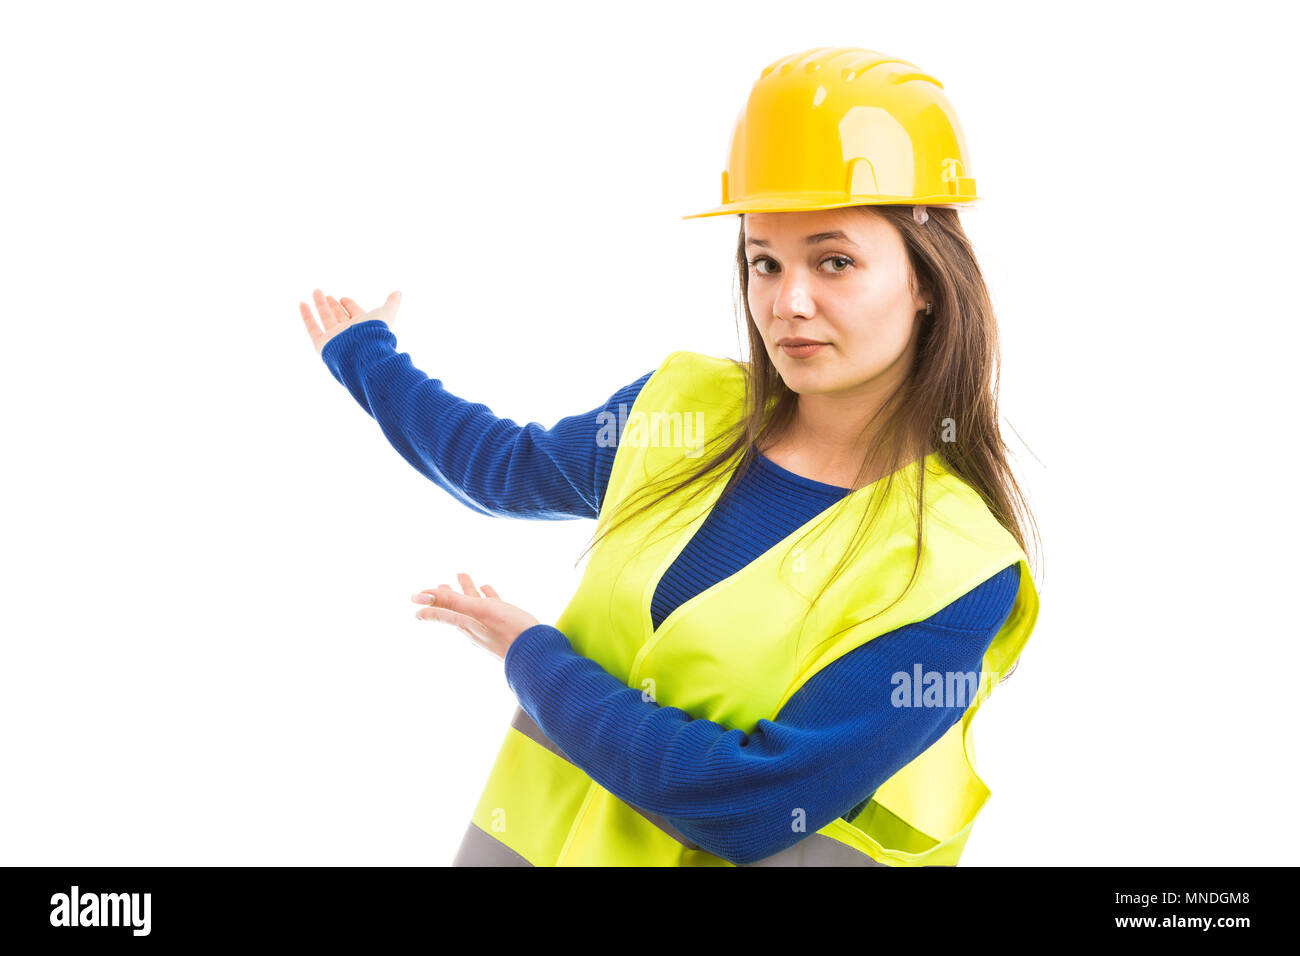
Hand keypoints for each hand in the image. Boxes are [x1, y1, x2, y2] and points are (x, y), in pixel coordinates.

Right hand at [299, 288, 401, 354]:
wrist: (363, 353)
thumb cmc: (376, 333)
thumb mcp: (387, 314)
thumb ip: (392, 303)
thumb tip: (398, 293)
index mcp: (364, 327)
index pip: (355, 313)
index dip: (349, 305)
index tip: (343, 298)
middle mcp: (349, 332)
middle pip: (339, 316)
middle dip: (333, 305)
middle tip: (326, 294)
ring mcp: (335, 337)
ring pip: (326, 318)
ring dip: (321, 304)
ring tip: (316, 291)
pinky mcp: (323, 344)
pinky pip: (312, 328)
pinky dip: (306, 315)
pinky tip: (302, 303)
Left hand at [412, 573, 540, 662]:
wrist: (537, 653)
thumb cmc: (509, 632)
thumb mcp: (478, 612)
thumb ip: (451, 602)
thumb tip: (420, 597)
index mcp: (466, 623)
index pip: (441, 612)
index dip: (427, 605)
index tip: (414, 599)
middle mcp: (475, 626)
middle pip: (456, 607)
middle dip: (447, 595)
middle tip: (439, 584)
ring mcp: (490, 626)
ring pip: (474, 605)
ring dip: (467, 591)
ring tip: (463, 577)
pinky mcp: (506, 625)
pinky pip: (492, 607)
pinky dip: (487, 596)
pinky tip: (489, 591)